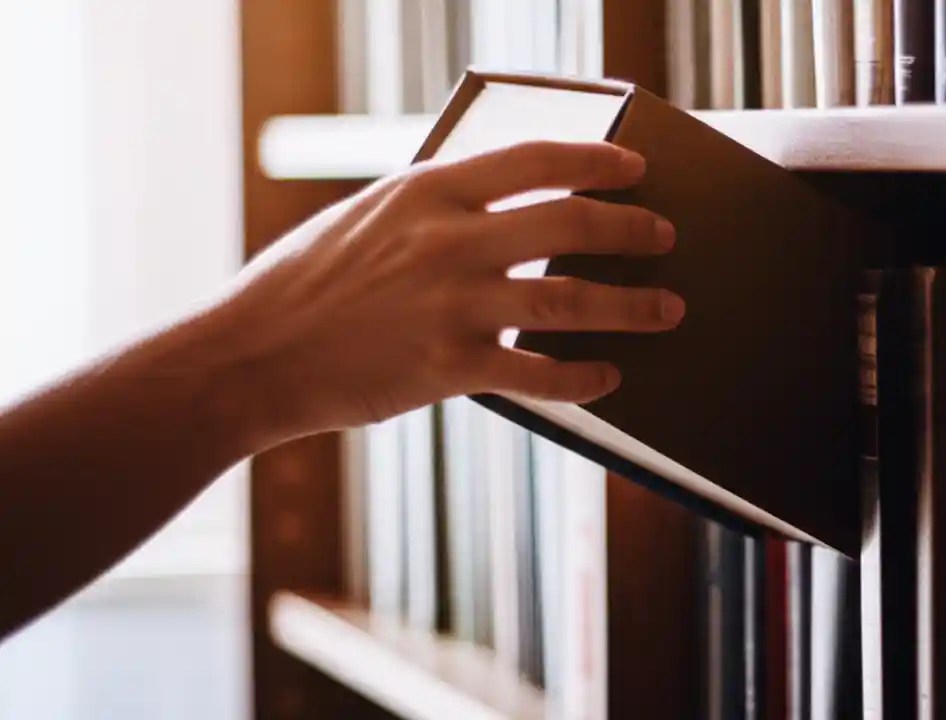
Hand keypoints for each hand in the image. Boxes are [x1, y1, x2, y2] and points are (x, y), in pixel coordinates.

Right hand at [212, 140, 682, 445]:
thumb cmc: (301, 286)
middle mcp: (449, 240)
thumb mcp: (365, 219)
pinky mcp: (450, 368)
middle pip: (569, 222)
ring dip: (632, 305)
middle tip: (664, 237)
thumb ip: (432, 210)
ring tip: (668, 310)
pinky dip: (584, 377)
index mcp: (426, 191)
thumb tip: (499, 211)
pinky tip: (609, 377)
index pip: (534, 160)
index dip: (596, 161)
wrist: (249, 356)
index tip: (634, 169)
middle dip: (630, 229)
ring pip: (571, 298)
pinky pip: (541, 374)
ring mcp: (453, 304)